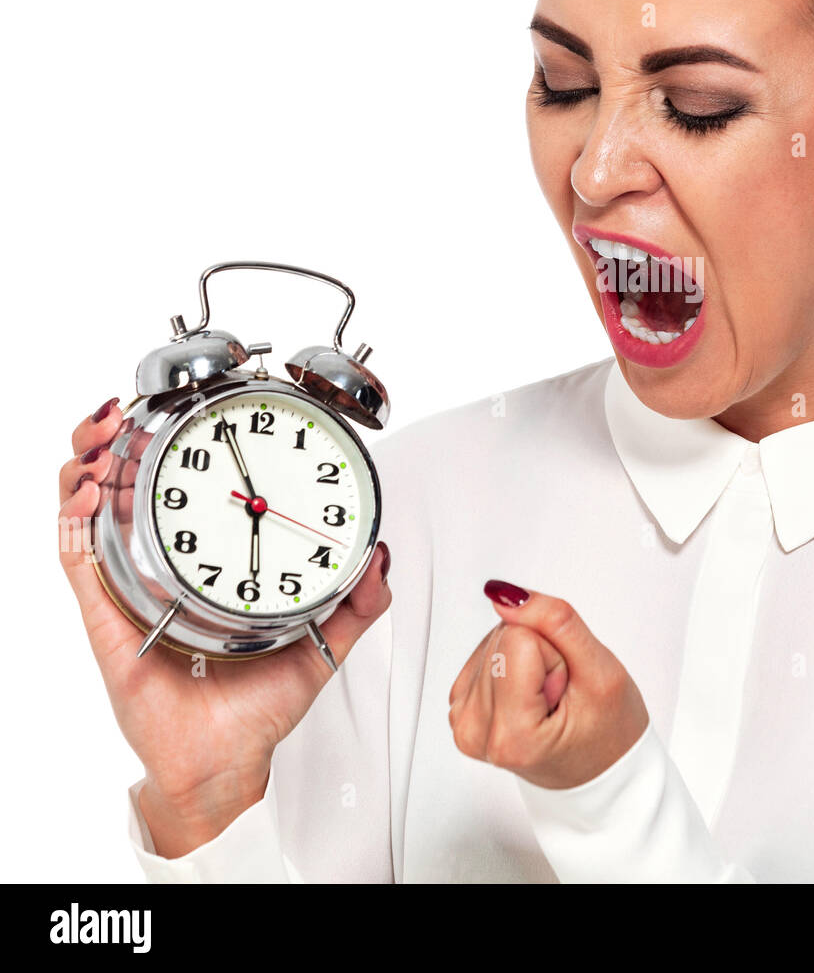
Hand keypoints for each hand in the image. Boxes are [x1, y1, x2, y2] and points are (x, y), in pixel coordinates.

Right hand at [58, 396, 392, 856]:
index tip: (195, 410)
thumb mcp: (321, 643)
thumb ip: (357, 602)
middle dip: (124, 436)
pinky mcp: (106, 616)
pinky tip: (86, 487)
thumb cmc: (259, 707)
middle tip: (138, 408)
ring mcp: (130, 588)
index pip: (190, 491)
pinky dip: (74, 516)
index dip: (182, 444)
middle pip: (130, 485)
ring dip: (92, 460)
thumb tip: (381, 555)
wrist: (223, 763)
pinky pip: (78, 557)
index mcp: (210, 564)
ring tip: (107, 431)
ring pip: (92, 509)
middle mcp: (164, 569)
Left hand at [447, 581, 649, 789]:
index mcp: (509, 734)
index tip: (567, 688)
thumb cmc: (608, 734)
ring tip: (550, 698)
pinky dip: (515, 665)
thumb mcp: (602, 671)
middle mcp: (475, 731)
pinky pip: (488, 651)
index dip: (555, 652)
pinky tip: (533, 695)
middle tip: (562, 693)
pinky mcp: (463, 708)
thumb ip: (555, 622)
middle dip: (542, 655)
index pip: (518, 637)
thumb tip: (503, 593)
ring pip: (495, 640)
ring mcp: (464, 722)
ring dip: (530, 660)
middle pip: (504, 637)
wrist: (599, 771)